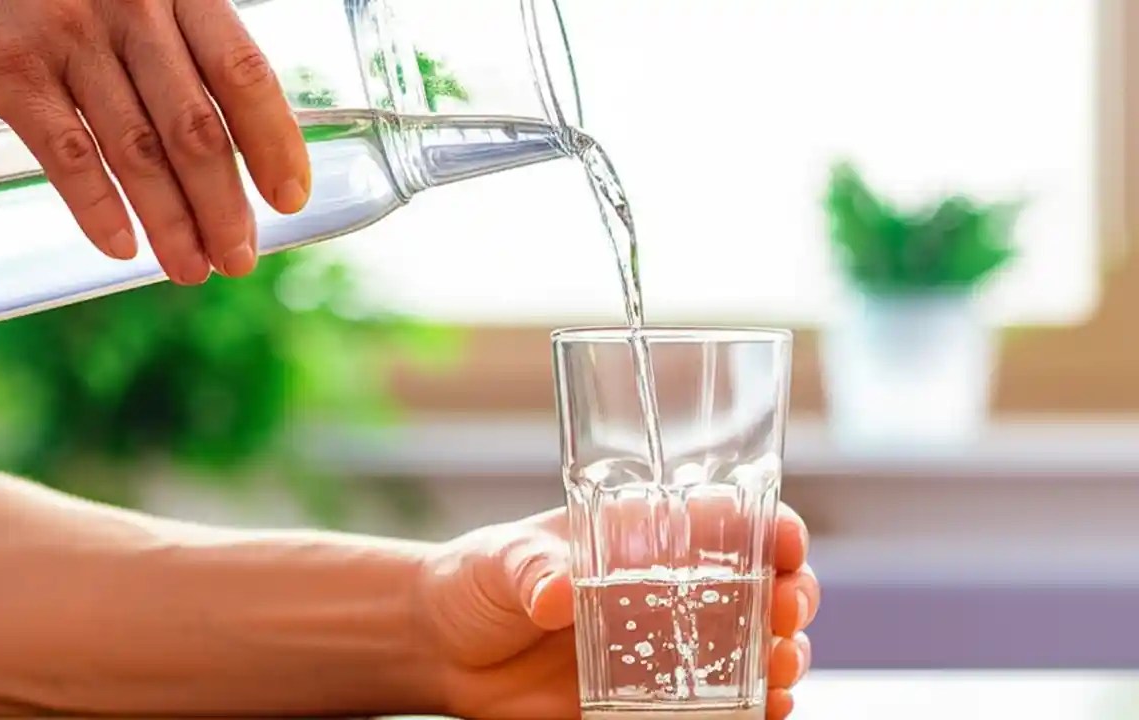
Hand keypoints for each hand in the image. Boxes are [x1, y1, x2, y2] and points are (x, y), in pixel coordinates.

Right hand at [0, 0, 309, 283]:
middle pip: (195, 123)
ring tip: (190, 270)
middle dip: (224, 203)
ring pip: (137, 147)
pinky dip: (97, 207)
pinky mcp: (10, 67)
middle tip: (239, 260)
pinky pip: (67, 151)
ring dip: (171, 220)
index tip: (291, 201)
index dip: (274, 141)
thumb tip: (239, 152)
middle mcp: (131, 5)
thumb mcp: (129, 7)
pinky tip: (121, 248)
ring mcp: (68, 33)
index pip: (243, 72)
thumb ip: (178, 59)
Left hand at [417, 503, 818, 719]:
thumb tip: (556, 594)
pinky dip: (755, 708)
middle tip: (785, 613)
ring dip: (783, 656)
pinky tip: (769, 710)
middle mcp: (664, 587)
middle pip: (759, 584)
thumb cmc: (475, 580)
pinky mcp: (649, 696)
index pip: (725, 520)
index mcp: (639, 535)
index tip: (788, 543)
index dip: (769, 526)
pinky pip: (718, 704)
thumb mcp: (501, 561)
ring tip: (781, 670)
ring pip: (751, 646)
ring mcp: (662, 644)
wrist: (443, 648)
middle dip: (791, 596)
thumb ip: (532, 570)